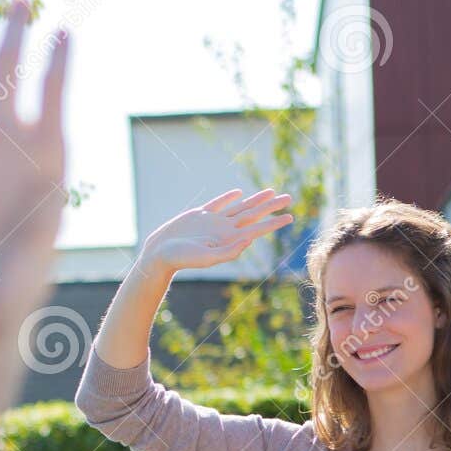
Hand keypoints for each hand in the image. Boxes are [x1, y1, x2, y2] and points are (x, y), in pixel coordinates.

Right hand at [138, 188, 292, 277]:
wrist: (160, 253)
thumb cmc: (182, 258)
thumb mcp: (206, 258)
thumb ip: (228, 252)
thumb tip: (249, 241)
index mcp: (229, 239)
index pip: (257, 229)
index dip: (274, 223)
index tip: (290, 217)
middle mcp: (225, 230)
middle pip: (253, 214)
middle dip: (271, 206)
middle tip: (289, 198)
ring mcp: (213, 221)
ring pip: (240, 207)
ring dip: (256, 200)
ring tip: (271, 192)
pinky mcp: (200, 215)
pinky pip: (219, 204)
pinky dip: (229, 198)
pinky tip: (238, 193)